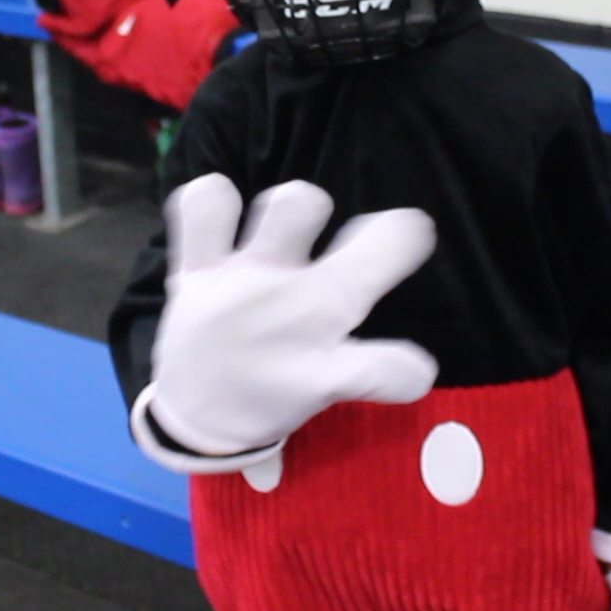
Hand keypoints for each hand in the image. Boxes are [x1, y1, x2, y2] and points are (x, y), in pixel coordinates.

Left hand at [134, 174, 438, 466]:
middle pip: (360, 264)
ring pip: (290, 209)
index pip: (386, 371)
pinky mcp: (195, 269)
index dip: (408, 370)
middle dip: (388, 238)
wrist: (196, 415)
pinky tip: (221, 208)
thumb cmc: (276, 387)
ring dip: (300, 205)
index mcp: (326, 366)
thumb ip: (373, 367)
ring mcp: (241, 286)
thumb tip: (415, 353)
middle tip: (383, 235)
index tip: (414, 363)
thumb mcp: (328, 387)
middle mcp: (291, 315)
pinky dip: (211, 196)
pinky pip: (203, 208)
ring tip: (289, 224)